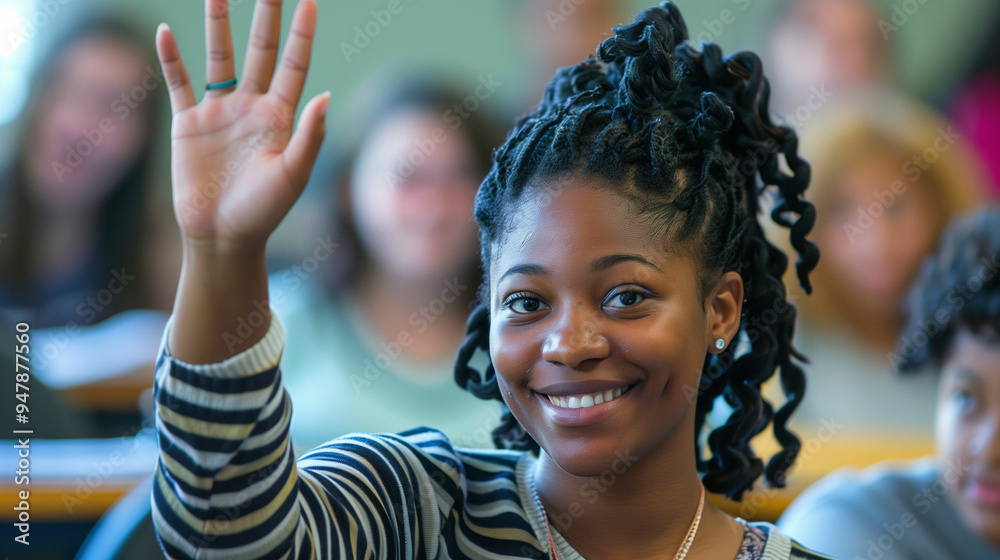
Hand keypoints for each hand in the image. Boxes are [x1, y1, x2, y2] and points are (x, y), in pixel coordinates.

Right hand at [155, 0, 327, 249]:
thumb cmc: (263, 212)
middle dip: (265, 18)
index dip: (301, 35)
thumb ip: (310, 136)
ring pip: (219, 58)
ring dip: (217, 25)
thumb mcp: (292, 175)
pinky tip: (165, 32)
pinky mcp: (189, 125)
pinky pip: (179, 84)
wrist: (222, 237)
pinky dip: (171, 59)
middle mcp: (252, 108)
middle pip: (259, 52)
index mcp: (280, 118)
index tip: (308, 2)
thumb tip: (326, 95)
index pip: (293, 66)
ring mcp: (219, 113)